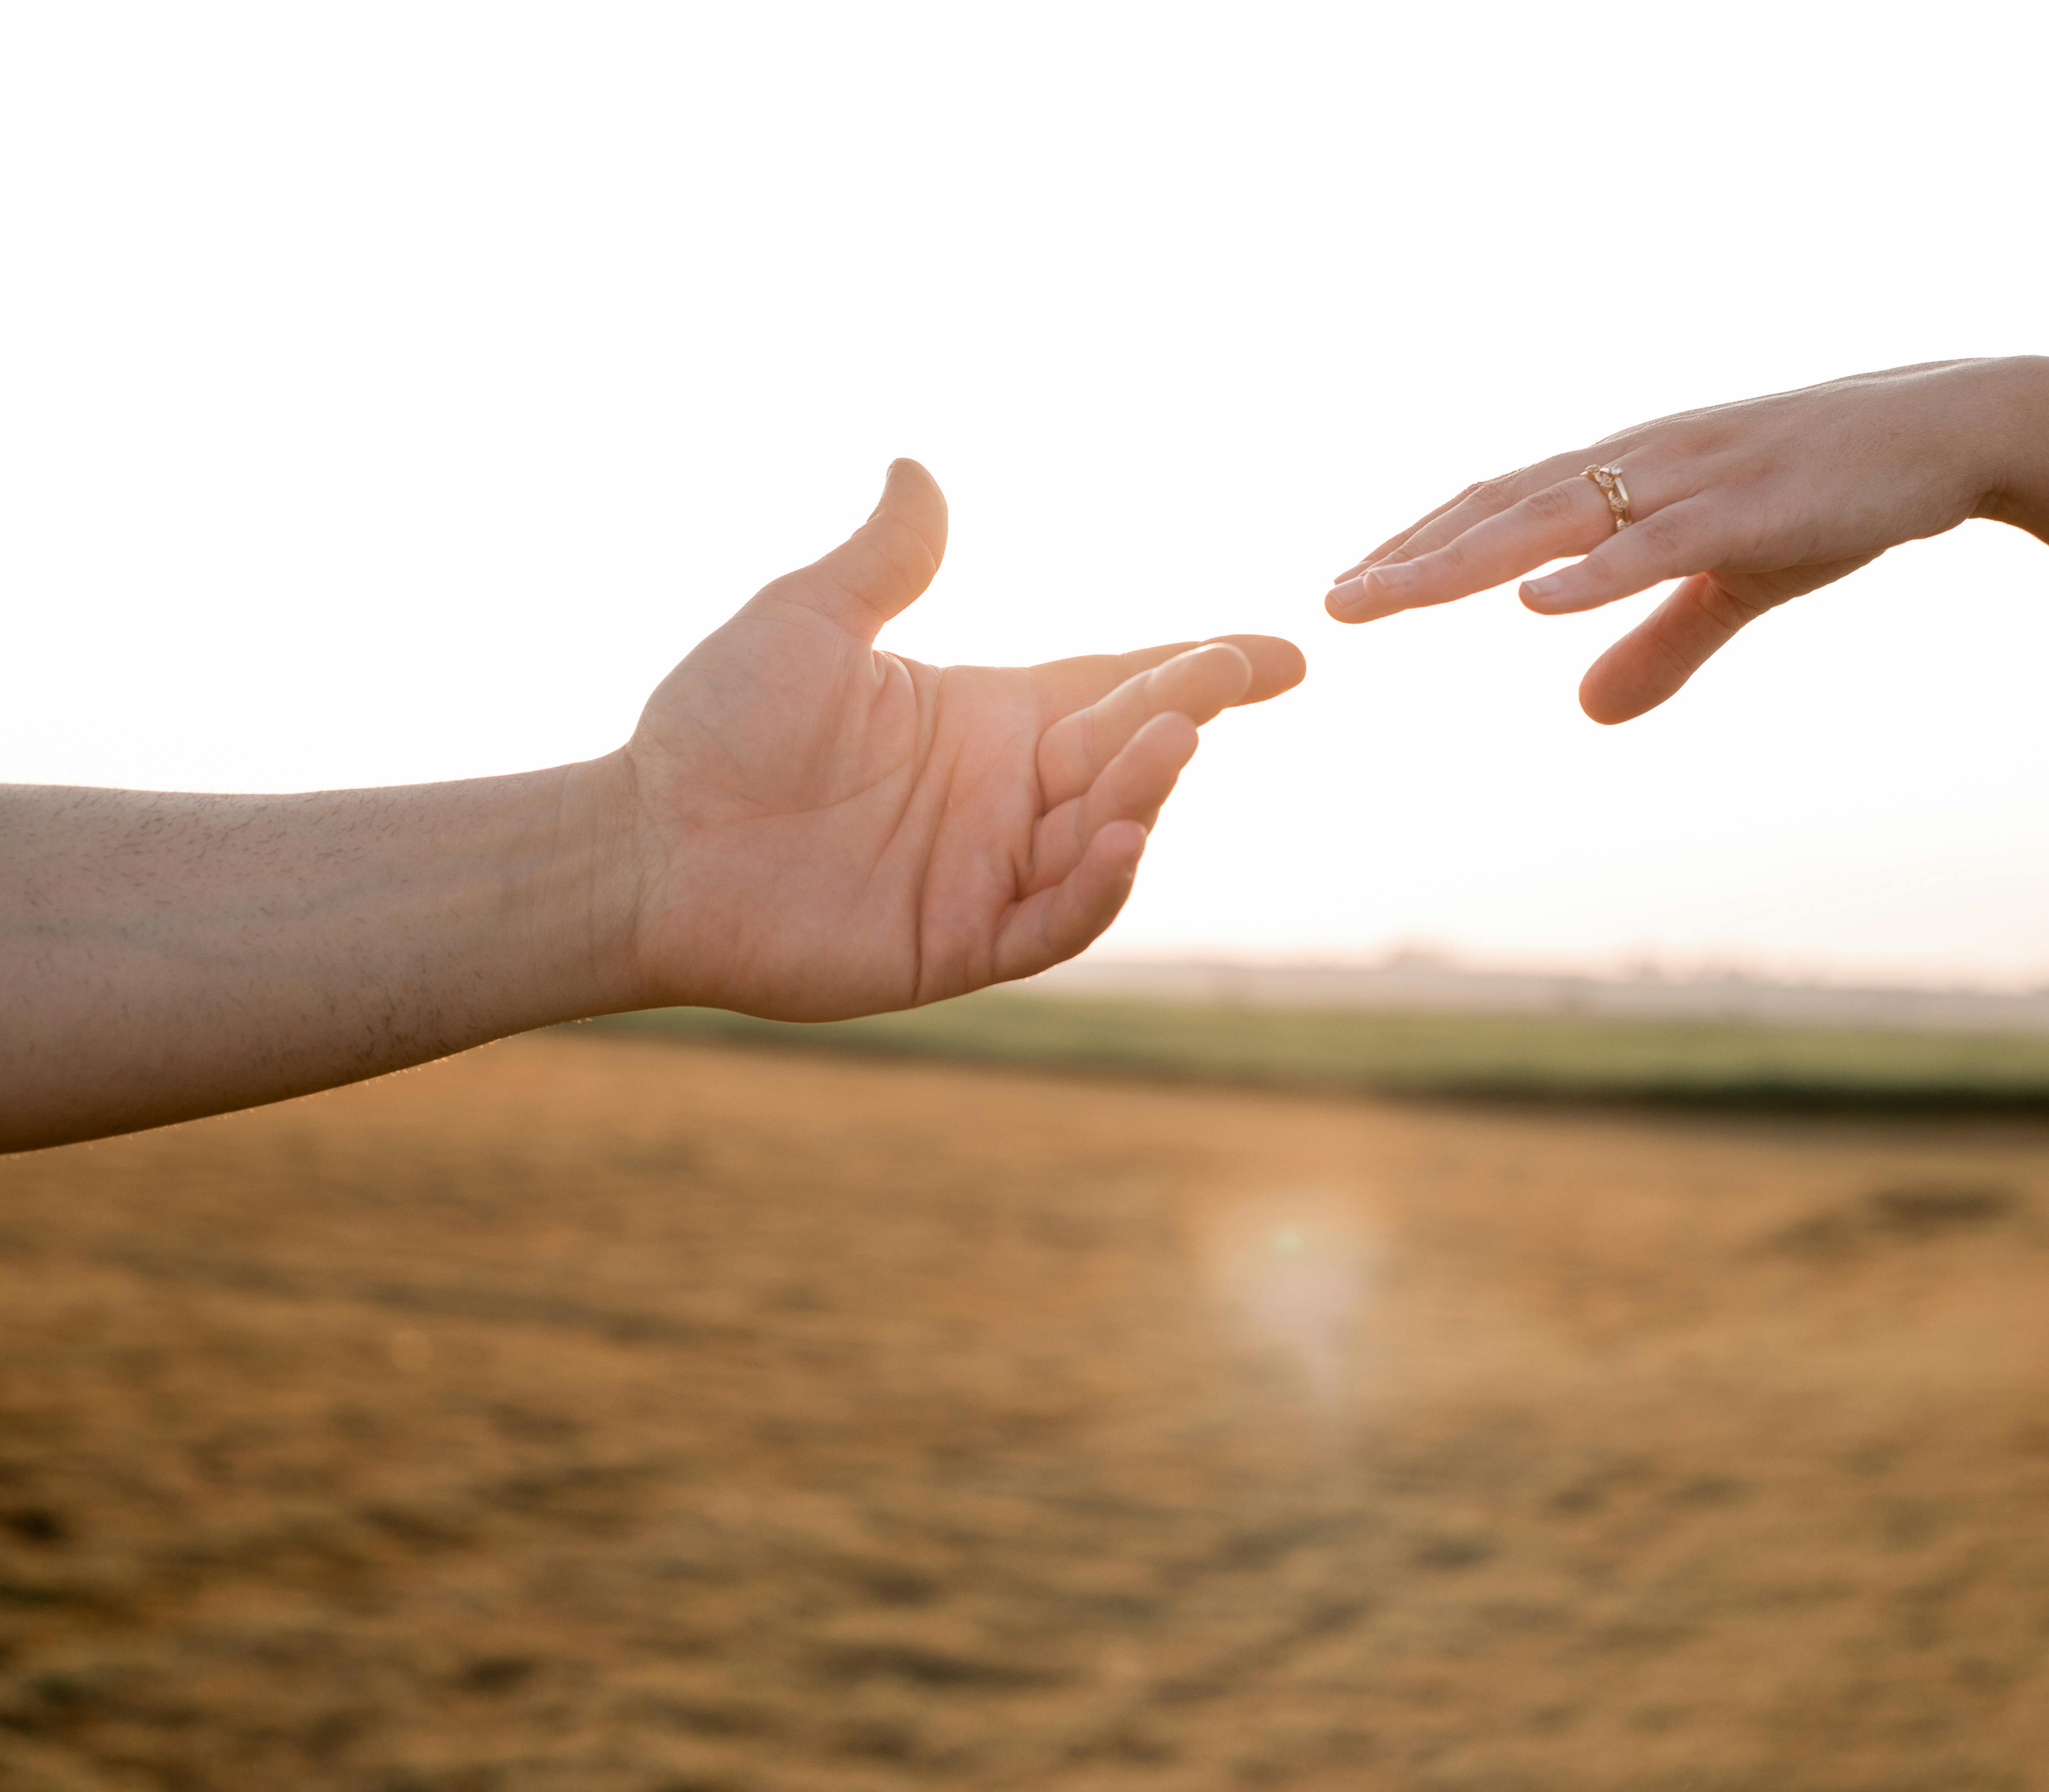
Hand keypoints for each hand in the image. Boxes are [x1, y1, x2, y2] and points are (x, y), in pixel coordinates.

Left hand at [612, 460, 1302, 1019]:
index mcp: (987, 716)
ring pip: (1103, 836)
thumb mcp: (805, 619)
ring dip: (1146, 795)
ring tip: (1167, 745)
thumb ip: (882, 558)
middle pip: (1124, 754)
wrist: (644, 842)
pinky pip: (1053, 921)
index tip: (1280, 652)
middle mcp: (1005, 794)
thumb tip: (916, 467)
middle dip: (1182, 716)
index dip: (1199, 670)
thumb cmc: (713, 725)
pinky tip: (1115, 843)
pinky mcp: (960, 943)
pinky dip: (1095, 888)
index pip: (1116, 685)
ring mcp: (988, 872)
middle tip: (1223, 683)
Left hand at [1324, 360, 2028, 722]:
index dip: (1420, 544)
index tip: (1348, 588)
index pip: (1497, 505)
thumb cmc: (1832, 495)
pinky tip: (1536, 602)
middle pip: (1501, 509)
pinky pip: (1659, 545)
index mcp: (1628, 476)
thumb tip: (1586, 713)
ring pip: (1557, 521)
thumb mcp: (1731, 582)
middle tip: (1332, 602)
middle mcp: (1641, 464)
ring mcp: (1692, 479)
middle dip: (1413, 556)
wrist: (1949, 430)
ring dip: (1467, 559)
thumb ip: (1657, 645)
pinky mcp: (1752, 508)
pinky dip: (1594, 574)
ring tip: (1393, 595)